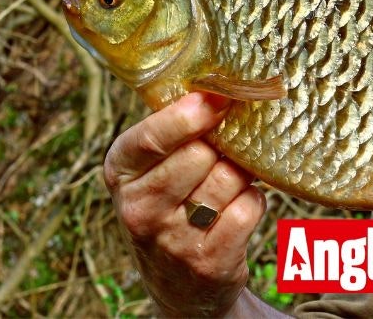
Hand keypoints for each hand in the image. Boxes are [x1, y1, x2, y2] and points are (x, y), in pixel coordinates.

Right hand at [104, 92, 267, 316]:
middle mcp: (138, 208)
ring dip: (241, 173)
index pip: (150, 138)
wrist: (178, 284)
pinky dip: (253, 201)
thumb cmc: (171, 205)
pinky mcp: (208, 262)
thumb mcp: (152, 168)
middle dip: (222, 147)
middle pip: (200, 154)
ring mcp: (172, 240)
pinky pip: (248, 208)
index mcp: (119, 172)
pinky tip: (239, 207)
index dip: (188, 115)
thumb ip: (174, 130)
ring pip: (228, 178)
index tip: (217, 97)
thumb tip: (220, 87)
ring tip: (231, 180)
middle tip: (225, 151)